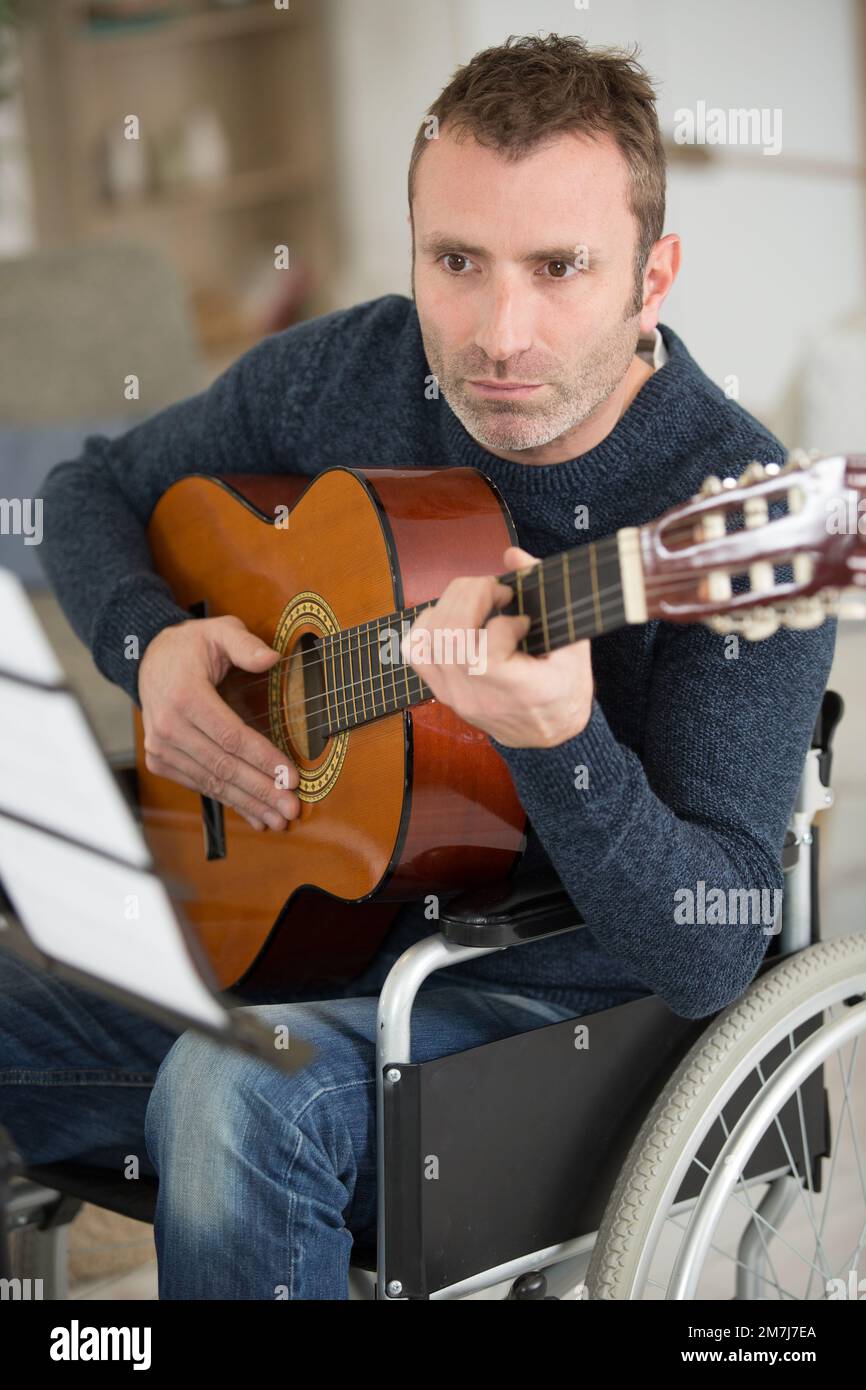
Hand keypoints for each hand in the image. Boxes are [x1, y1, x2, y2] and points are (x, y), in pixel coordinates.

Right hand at [139, 615, 299, 830]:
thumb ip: (245, 643)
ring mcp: (161, 747)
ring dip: (248, 802)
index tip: (291, 776)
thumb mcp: (220, 631)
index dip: (263, 758)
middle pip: (223, 766)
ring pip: (212, 782)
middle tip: (290, 807)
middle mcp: (168, 726)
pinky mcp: (160, 760)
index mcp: (185, 696)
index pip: (231, 736)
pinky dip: (228, 801)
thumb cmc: (191, 647)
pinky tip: (253, 813)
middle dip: (261, 790)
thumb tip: (272, 658)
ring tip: (278, 817)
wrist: (149, 659)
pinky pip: (199, 785)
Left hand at [403, 546, 593, 748]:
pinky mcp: (440, 690)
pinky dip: (429, 624)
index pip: (489, 652)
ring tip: (477, 599)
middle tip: (497, 592)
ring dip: (451, 603)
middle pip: (452, 636)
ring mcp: (454, 695)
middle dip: (473, 595)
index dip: (506, 623)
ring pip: (429, 639)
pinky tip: (455, 617)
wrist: (546, 738)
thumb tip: (513, 554)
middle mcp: (479, 697)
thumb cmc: (563, 690)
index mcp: (519, 693)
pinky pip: (415, 651)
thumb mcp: (573, 647)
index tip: (524, 622)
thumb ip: (547, 597)